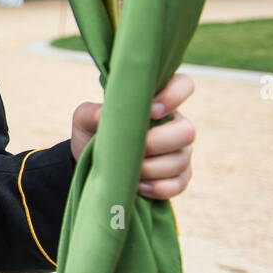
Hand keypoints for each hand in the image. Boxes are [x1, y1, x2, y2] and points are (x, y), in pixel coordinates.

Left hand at [70, 72, 195, 199]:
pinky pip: (179, 184)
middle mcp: (174, 125)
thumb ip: (93, 112)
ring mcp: (180, 152)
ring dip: (151, 168)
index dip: (174, 95)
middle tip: (133, 148)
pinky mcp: (178, 178)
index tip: (151, 111)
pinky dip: (157, 188)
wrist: (90, 165)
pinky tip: (138, 186)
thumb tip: (104, 115)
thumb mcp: (84, 119)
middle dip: (157, 142)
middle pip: (187, 131)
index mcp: (157, 102)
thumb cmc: (93, 133)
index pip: (183, 85)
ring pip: (181, 160)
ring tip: (128, 170)